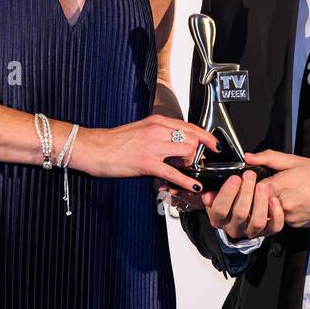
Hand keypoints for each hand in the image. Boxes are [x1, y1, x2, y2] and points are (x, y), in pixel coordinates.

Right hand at [80, 115, 217, 191]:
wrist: (94, 148)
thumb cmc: (115, 141)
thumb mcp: (141, 130)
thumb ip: (160, 134)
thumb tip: (176, 144)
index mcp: (158, 121)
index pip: (190, 126)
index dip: (206, 136)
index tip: (215, 144)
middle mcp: (158, 130)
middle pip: (193, 138)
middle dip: (202, 152)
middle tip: (202, 163)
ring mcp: (153, 146)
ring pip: (187, 151)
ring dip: (193, 164)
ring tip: (190, 172)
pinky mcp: (147, 162)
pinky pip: (174, 172)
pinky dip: (187, 181)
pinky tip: (194, 186)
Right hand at [190, 168, 284, 240]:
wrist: (245, 209)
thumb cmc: (230, 197)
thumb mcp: (216, 193)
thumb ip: (211, 192)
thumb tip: (206, 195)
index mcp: (218, 219)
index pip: (219, 210)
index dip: (227, 194)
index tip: (235, 178)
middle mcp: (234, 228)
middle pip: (239, 213)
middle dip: (245, 192)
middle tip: (250, 175)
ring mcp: (251, 231)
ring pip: (257, 222)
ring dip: (260, 202)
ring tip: (262, 185)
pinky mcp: (268, 232)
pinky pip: (274, 226)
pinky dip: (276, 213)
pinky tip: (274, 199)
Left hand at [244, 150, 309, 227]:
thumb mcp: (293, 160)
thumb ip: (268, 157)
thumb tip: (249, 157)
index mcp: (281, 186)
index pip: (254, 190)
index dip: (249, 186)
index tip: (250, 182)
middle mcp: (283, 204)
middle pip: (258, 204)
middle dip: (257, 198)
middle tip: (261, 191)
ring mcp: (288, 216)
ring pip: (268, 214)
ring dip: (267, 206)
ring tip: (276, 196)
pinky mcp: (294, 225)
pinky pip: (280, 220)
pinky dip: (279, 213)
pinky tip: (286, 203)